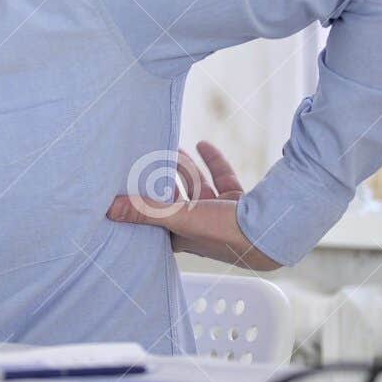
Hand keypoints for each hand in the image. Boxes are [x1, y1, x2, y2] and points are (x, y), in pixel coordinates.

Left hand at [106, 141, 281, 271]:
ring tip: (171, 149)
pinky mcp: (241, 201)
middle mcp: (203, 228)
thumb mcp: (178, 218)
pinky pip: (223, 178)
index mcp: (185, 238)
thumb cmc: (224, 231)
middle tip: (147, 162)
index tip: (128, 192)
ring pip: (199, 187)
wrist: (274, 230)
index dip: (144, 211)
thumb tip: (107, 209)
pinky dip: (213, 161)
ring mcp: (224, 215)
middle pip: (176, 202)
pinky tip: (202, 143)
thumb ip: (145, 211)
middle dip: (162, 182)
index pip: (157, 225)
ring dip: (185, 168)